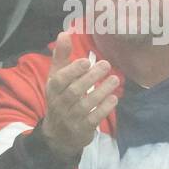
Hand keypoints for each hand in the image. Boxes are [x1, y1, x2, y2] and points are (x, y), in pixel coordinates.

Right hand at [40, 32, 118, 161]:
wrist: (58, 135)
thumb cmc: (60, 99)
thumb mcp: (56, 79)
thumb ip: (61, 57)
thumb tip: (65, 32)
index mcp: (53, 90)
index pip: (60, 80)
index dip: (73, 71)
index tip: (86, 61)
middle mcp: (60, 105)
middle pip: (74, 92)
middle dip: (91, 78)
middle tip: (106, 65)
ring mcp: (71, 119)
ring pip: (85, 105)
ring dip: (101, 91)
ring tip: (115, 79)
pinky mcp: (82, 130)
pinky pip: (93, 119)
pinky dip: (104, 108)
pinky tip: (114, 98)